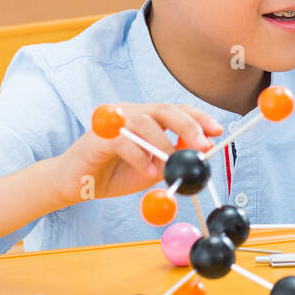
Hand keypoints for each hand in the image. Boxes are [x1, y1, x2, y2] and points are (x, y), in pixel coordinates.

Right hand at [52, 103, 222, 206]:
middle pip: (165, 109)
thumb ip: (174, 158)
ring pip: (144, 122)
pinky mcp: (96, 135)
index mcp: (147, 117)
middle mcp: (132, 112)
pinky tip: (146, 171)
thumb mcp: (153, 167)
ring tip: (169, 166)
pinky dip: (139, 157)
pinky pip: (123, 141)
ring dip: (163, 145)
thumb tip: (203, 151)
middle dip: (188, 125)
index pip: (177, 110)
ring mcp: (113, 121)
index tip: (218, 131)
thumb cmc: (115, 173)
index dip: (199, 118)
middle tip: (203, 145)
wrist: (76, 185)